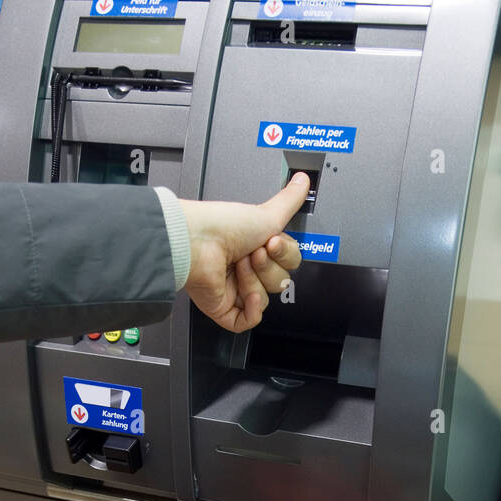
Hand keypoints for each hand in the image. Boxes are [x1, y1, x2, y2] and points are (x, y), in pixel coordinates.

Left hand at [179, 173, 309, 332]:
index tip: (272, 241)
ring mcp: (235, 290)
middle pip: (280, 282)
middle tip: (252, 252)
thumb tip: (303, 180)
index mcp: (258, 247)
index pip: (289, 262)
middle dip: (268, 268)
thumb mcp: (267, 213)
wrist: (197, 243)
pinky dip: (251, 308)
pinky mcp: (223, 308)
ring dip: (254, 281)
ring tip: (238, 265)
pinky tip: (245, 292)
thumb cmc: (223, 226)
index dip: (285, 254)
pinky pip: (249, 320)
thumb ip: (289, 201)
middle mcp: (247, 269)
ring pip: (265, 298)